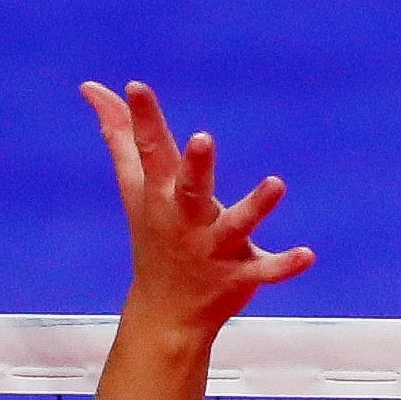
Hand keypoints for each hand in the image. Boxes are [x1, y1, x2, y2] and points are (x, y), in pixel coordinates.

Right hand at [79, 81, 315, 342]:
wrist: (165, 312)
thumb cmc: (153, 236)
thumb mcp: (135, 187)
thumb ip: (122, 137)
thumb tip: (92, 87)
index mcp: (161, 195)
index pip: (150, 151)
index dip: (143, 119)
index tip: (137, 87)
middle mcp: (186, 220)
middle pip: (190, 188)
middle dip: (194, 165)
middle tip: (201, 138)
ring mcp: (213, 249)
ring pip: (235, 226)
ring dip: (255, 206)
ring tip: (277, 183)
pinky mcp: (239, 275)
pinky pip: (265, 270)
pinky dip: (285, 265)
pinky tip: (308, 254)